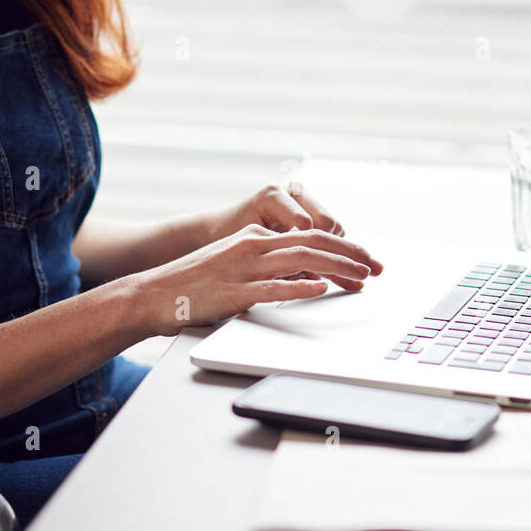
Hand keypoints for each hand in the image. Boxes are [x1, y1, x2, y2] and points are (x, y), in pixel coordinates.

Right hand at [128, 224, 384, 336]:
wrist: (152, 294)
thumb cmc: (195, 285)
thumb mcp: (236, 266)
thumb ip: (268, 267)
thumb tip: (306, 277)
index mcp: (255, 238)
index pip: (310, 236)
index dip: (344, 247)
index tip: (368, 260)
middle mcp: (252, 247)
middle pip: (312, 244)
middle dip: (351, 255)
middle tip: (378, 266)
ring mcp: (242, 269)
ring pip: (299, 261)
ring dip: (335, 268)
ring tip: (361, 277)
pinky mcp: (232, 293)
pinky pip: (271, 288)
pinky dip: (298, 287)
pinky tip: (319, 289)